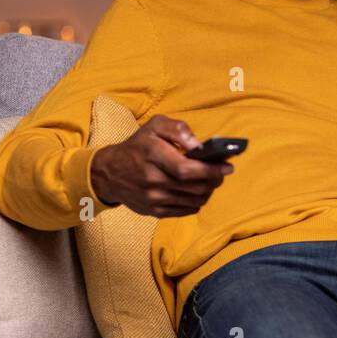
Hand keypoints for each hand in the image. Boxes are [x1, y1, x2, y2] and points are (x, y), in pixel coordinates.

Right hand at [88, 114, 233, 217]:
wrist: (109, 173)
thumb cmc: (138, 146)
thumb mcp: (155, 126)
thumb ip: (179, 129)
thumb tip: (199, 145)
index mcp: (153, 156)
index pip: (187, 169)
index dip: (211, 170)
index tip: (227, 166)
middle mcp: (152, 180)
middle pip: (195, 187)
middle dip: (215, 180)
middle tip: (222, 172)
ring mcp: (153, 198)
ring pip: (193, 200)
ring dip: (208, 191)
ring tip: (211, 180)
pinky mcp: (154, 211)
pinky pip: (185, 210)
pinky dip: (197, 201)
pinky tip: (197, 191)